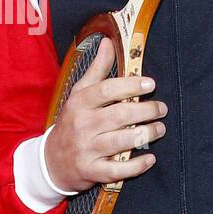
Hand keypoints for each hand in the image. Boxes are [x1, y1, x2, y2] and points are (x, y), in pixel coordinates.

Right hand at [43, 37, 165, 191]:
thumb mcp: (79, 94)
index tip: (150, 84)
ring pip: (121, 141)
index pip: (106, 90)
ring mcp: (86, 149)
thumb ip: (96, 69)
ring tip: (159, 128)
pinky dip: (137, 165)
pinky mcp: (91, 171)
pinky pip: (118, 170)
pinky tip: (150, 157)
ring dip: (146, 134)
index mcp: (79, 103)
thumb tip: (109, 42)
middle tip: (161, 108)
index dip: (131, 86)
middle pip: (119, 115)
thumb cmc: (71, 122)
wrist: (51, 161)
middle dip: (146, 111)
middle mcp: (82, 125)